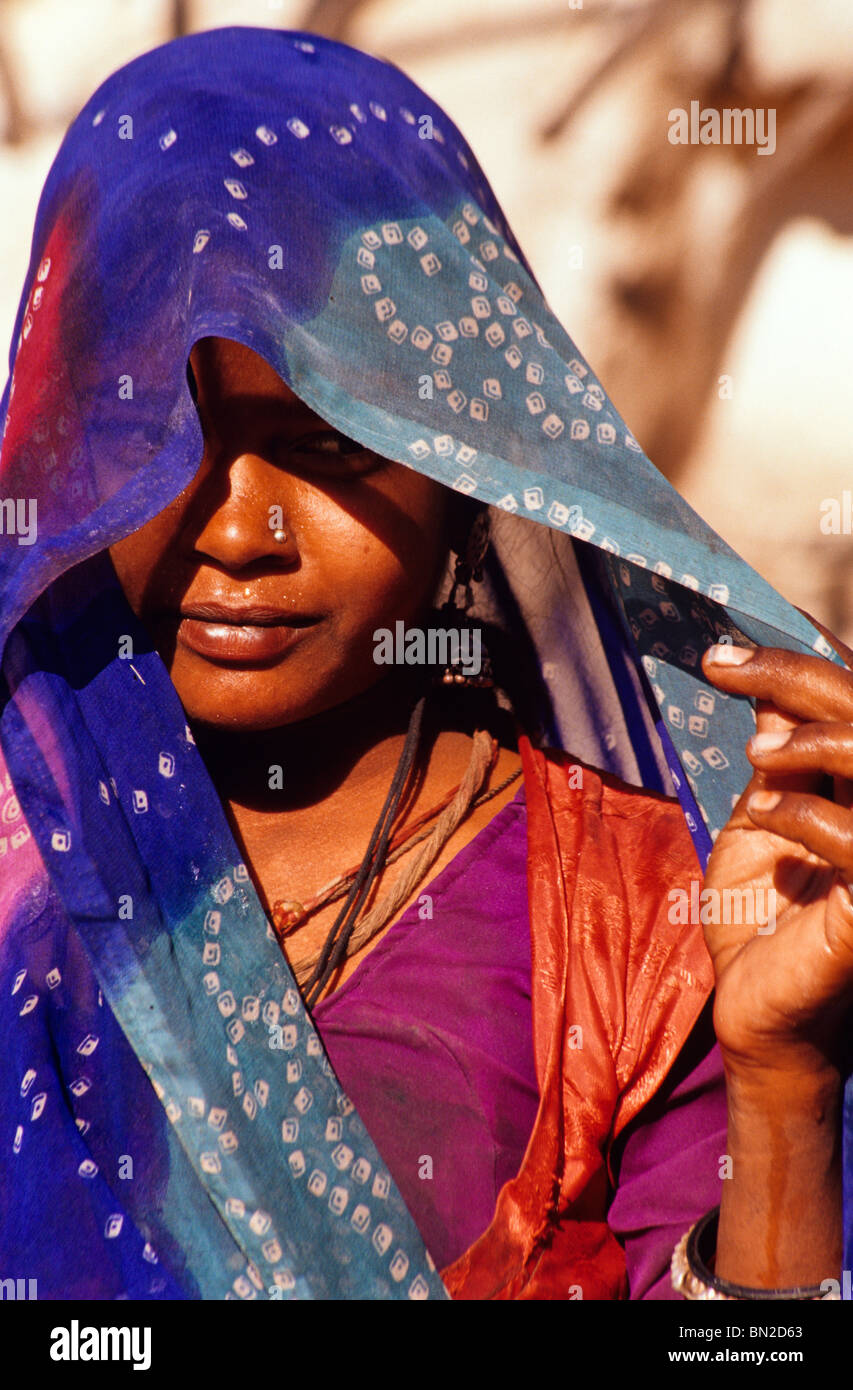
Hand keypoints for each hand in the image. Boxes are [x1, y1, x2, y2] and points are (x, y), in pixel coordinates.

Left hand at [699, 637, 852, 1083]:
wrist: (757, 1012)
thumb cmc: (763, 919)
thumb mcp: (763, 820)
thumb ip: (780, 759)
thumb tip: (774, 687)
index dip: (805, 660)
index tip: (729, 648)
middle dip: (793, 673)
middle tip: (722, 665)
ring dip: (812, 738)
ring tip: (755, 757)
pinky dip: (806, 810)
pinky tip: (766, 814)